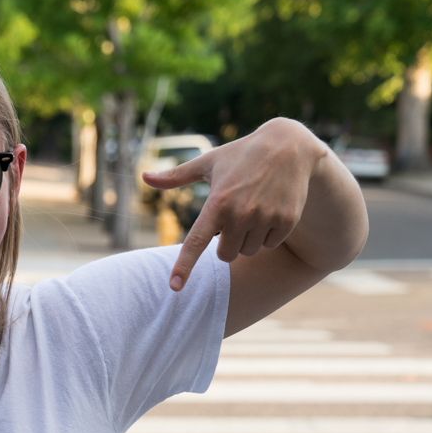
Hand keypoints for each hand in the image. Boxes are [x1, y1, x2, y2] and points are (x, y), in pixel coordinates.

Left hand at [142, 118, 328, 290]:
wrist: (288, 145)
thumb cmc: (241, 155)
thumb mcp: (208, 162)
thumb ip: (175, 176)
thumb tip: (144, 177)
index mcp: (217, 203)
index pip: (196, 242)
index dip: (184, 266)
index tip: (174, 286)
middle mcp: (240, 214)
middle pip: (226, 255)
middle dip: (227, 244)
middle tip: (234, 219)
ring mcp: (265, 218)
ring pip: (248, 251)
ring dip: (248, 239)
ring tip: (254, 209)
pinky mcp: (287, 221)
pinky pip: (271, 244)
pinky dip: (269, 234)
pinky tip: (271, 209)